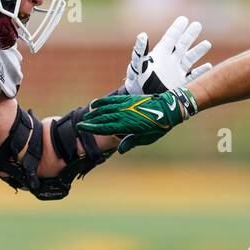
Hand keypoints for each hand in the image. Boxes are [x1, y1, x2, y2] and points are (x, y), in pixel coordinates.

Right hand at [78, 88, 196, 153]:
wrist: (169, 108)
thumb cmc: (159, 126)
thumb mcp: (147, 138)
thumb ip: (131, 142)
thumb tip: (120, 150)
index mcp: (128, 125)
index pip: (106, 127)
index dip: (93, 128)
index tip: (82, 128)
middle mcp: (125, 114)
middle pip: (103, 118)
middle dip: (91, 121)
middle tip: (81, 125)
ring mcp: (126, 105)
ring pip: (106, 109)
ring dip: (95, 113)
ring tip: (87, 117)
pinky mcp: (128, 99)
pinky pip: (112, 100)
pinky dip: (103, 102)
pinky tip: (96, 103)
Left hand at [124, 17, 212, 95]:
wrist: (144, 102)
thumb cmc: (137, 83)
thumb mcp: (138, 66)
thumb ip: (141, 52)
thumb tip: (142, 35)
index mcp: (160, 55)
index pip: (171, 38)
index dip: (177, 28)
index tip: (184, 19)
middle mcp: (170, 62)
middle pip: (182, 45)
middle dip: (190, 35)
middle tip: (197, 24)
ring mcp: (177, 73)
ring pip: (190, 58)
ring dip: (199, 51)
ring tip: (207, 43)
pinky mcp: (182, 85)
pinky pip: (194, 76)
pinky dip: (202, 72)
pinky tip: (209, 66)